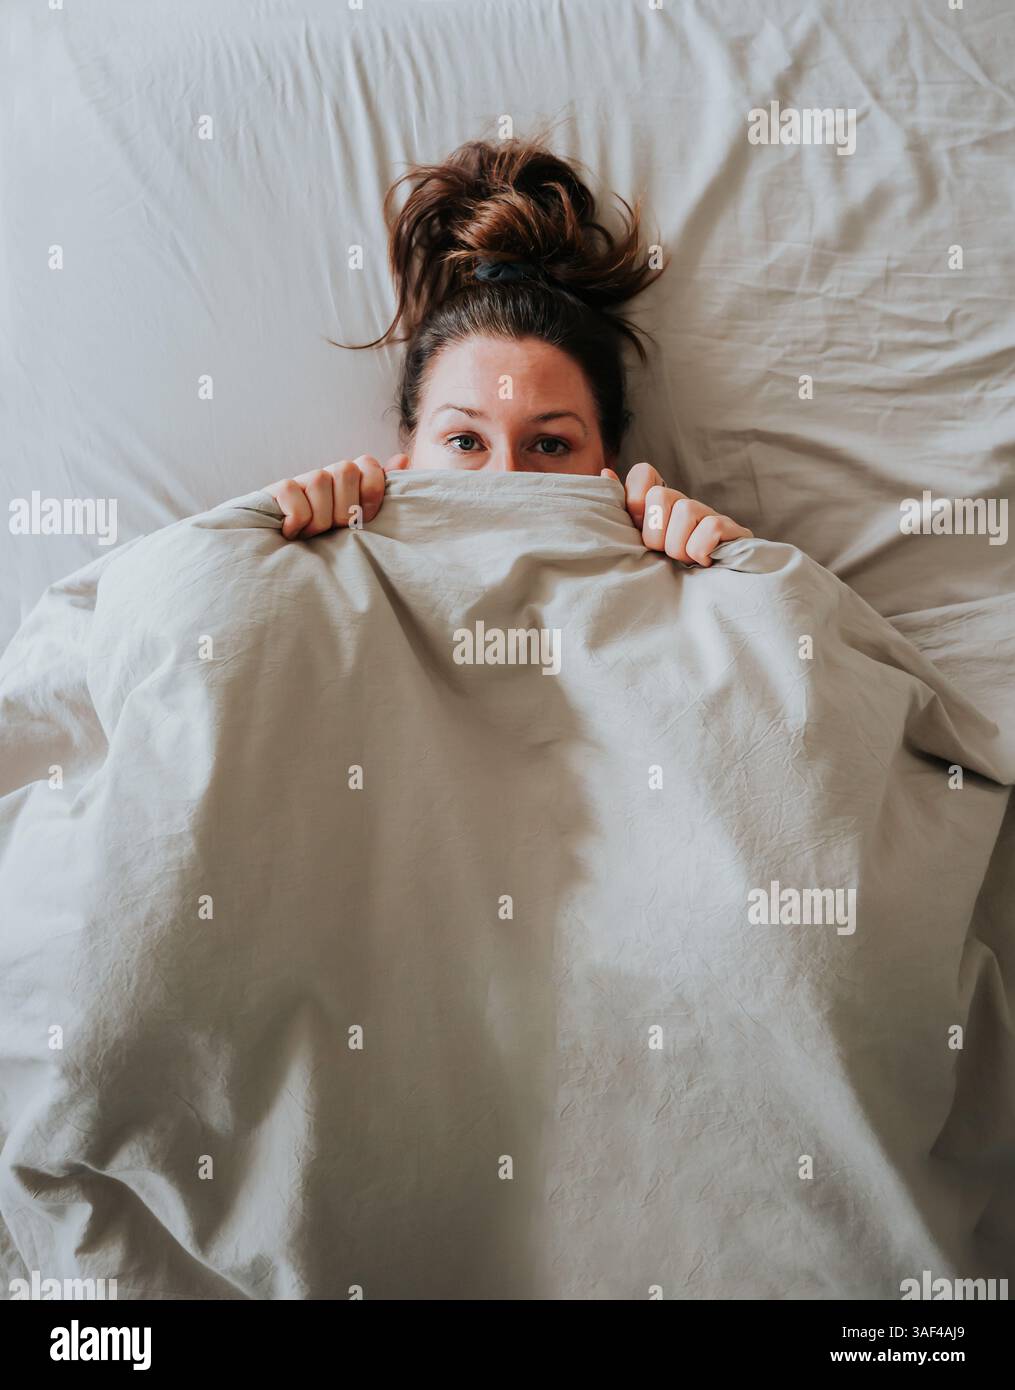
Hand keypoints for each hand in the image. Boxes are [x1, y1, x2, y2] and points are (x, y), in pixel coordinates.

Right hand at [267, 454, 408, 539]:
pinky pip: (293, 494)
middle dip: (344, 509)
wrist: (286, 559)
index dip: (370, 493)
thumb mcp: (360, 522)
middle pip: (346, 470)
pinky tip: (293, 533)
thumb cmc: (329, 544)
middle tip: (334, 530)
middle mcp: (325, 475)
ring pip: (320, 481)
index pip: (367, 464)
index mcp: (349, 482)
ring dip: (320, 519)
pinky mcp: (276, 491)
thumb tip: (402, 459)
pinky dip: (297, 520)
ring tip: (313, 535)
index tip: (364, 519)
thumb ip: (380, 492)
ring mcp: (300, 481)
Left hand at [601, 463, 752, 565]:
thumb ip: (623, 512)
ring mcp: (708, 514)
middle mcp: (682, 502)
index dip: (635, 500)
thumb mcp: (639, 544)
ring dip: (680, 548)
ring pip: (686, 511)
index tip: (639, 528)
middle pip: (660, 497)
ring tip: (685, 561)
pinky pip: (710, 528)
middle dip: (657, 536)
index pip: (643, 473)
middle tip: (665, 554)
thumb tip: (606, 474)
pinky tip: (705, 562)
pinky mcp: (731, 528)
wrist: (710, 594)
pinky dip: (701, 551)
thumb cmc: (667, 571)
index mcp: (658, 505)